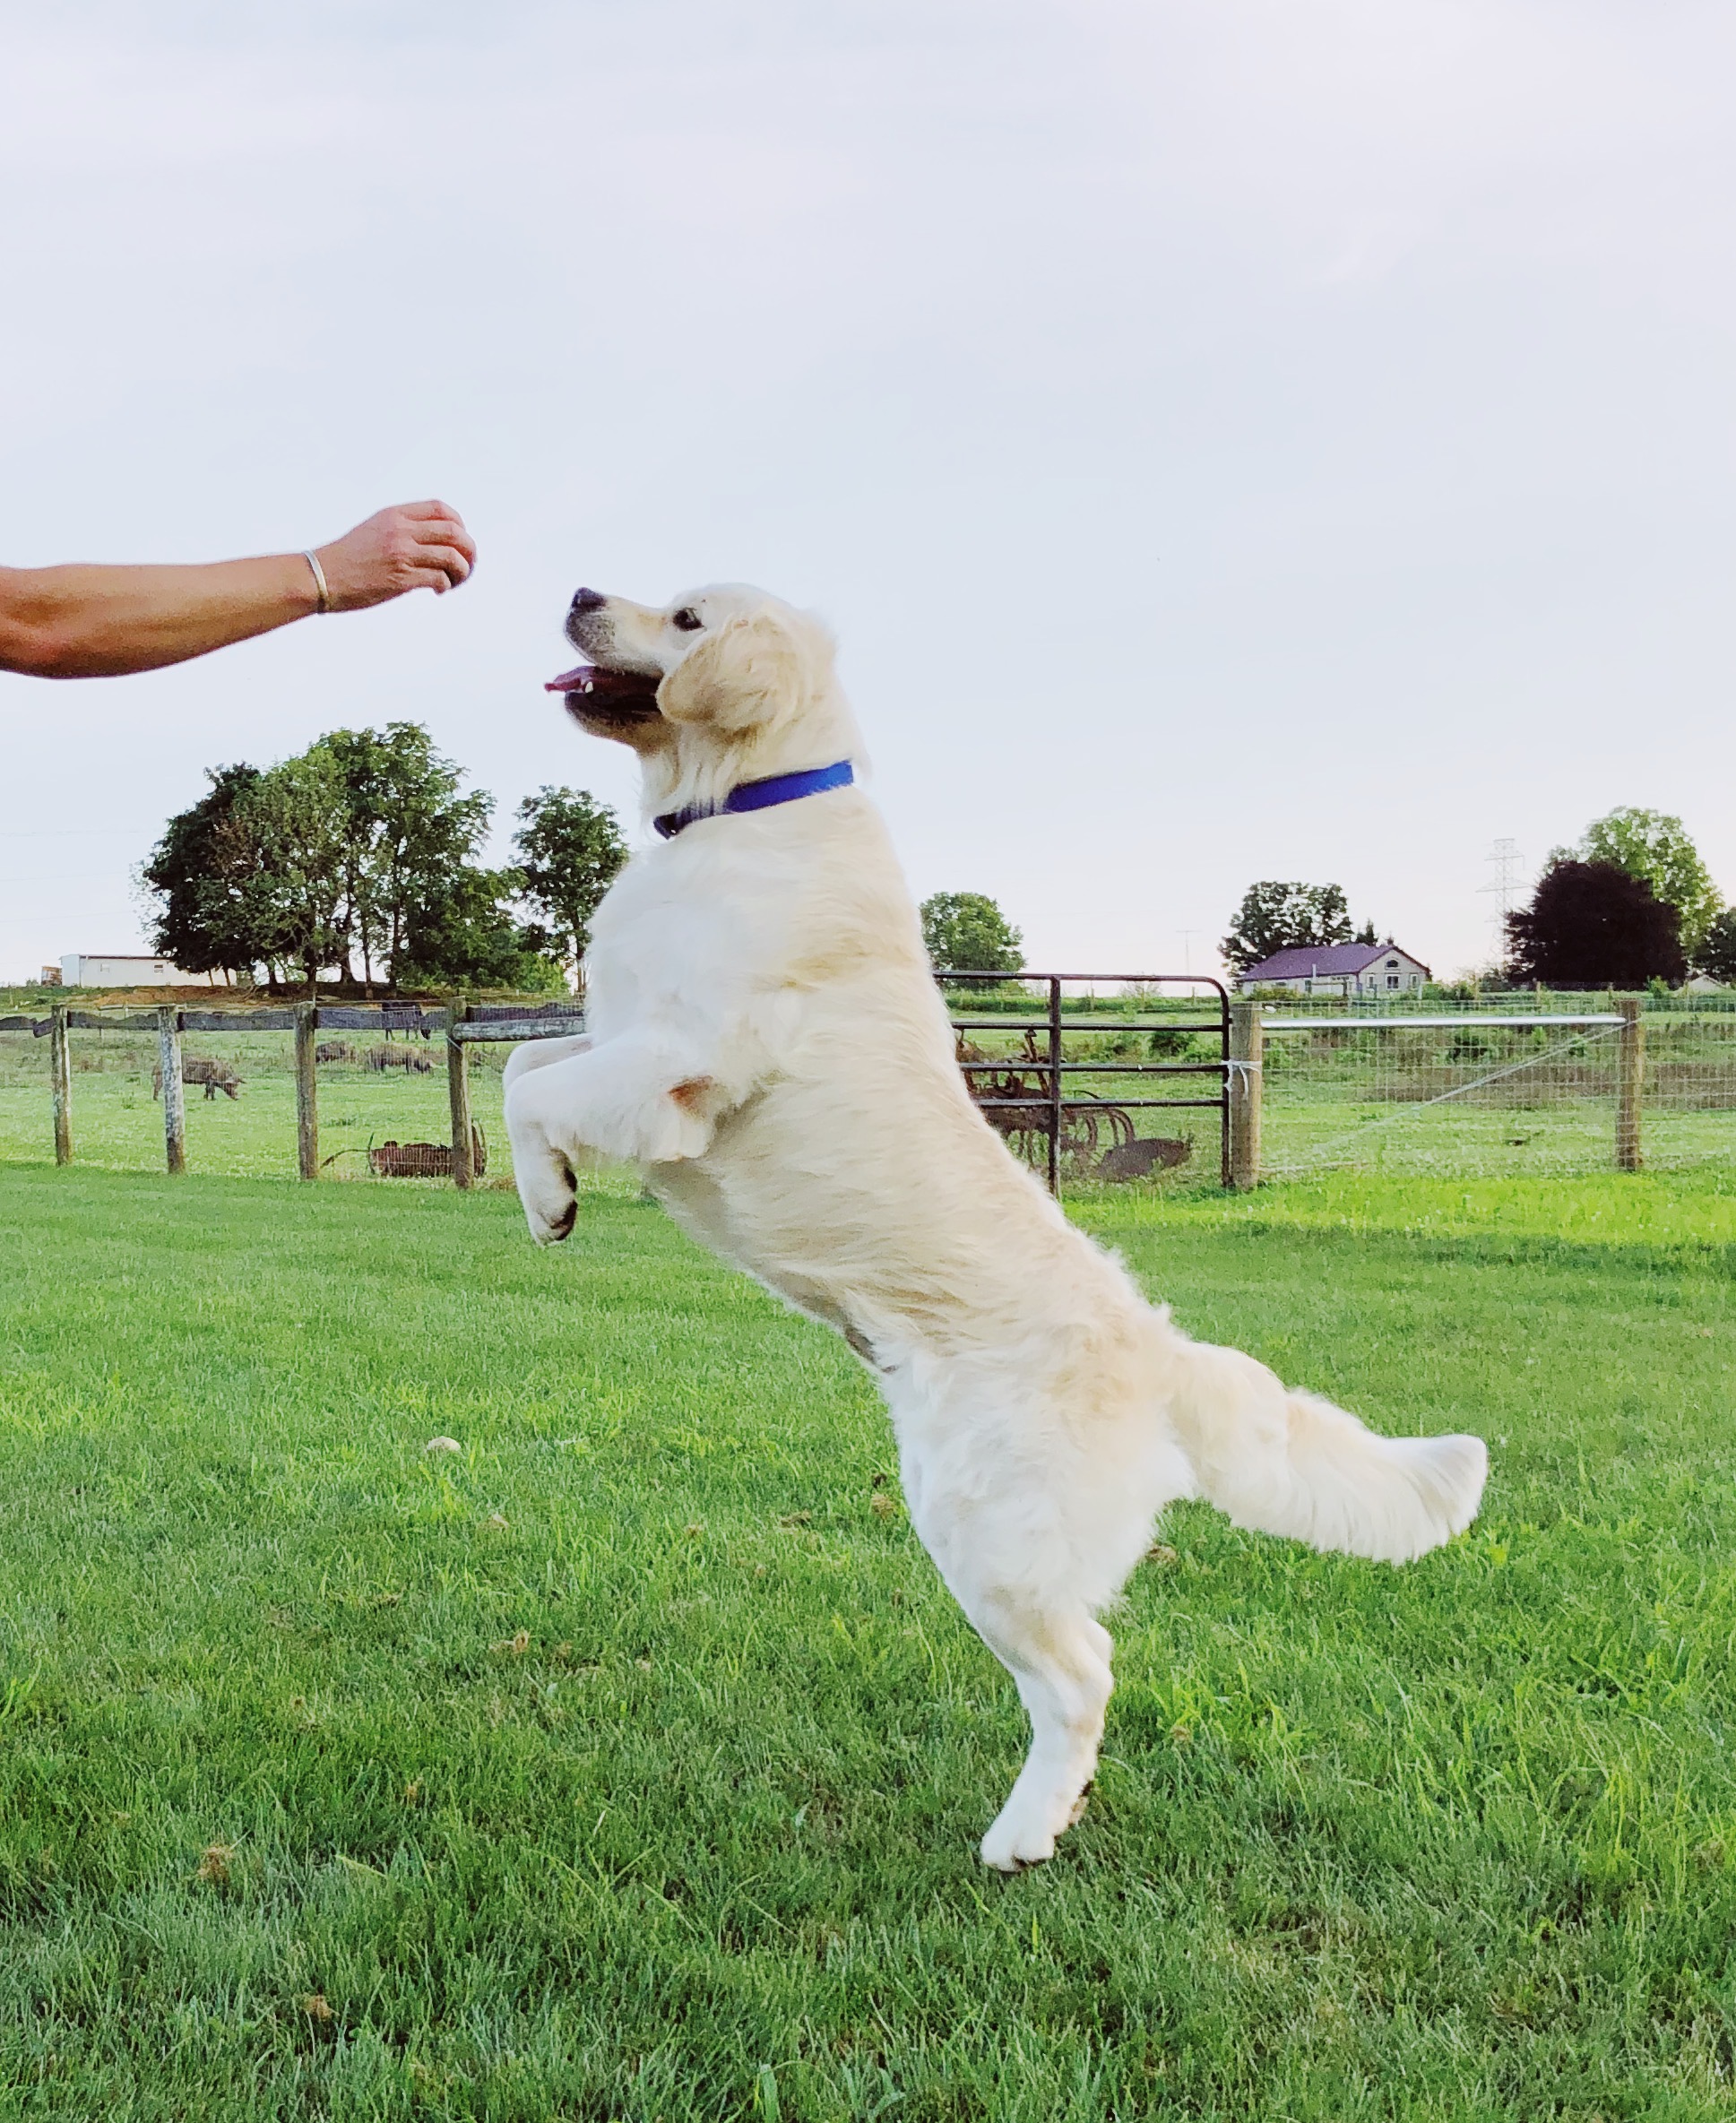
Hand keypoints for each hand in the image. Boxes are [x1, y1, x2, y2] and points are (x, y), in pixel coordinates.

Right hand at [313, 501, 475, 611]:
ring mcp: (401, 553)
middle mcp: (400, 530)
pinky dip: (446, 586)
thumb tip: (436, 539)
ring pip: (452, 557)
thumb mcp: (375, 529)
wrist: (321, 576)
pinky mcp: (400, 578)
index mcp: (395, 515)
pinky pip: (439, 578)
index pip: (441, 509)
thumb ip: (403, 528)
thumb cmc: (348, 558)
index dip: (460, 525)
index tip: (459, 542)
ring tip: (454, 582)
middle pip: (454, 532)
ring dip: (462, 572)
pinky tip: (438, 590)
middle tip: (467, 566)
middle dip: (469, 551)